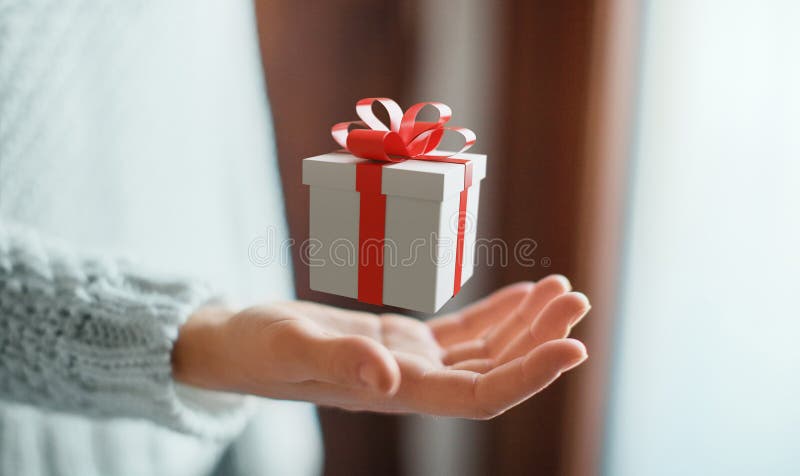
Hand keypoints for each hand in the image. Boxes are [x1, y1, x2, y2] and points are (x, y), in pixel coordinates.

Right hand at [172, 275, 588, 418]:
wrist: (239, 344)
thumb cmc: (257, 347)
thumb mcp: (291, 346)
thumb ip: (336, 362)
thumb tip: (389, 379)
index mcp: (396, 392)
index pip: (480, 395)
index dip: (530, 375)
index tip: (573, 346)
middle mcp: (413, 383)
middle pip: (495, 371)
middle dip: (540, 338)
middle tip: (575, 297)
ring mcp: (411, 364)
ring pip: (485, 351)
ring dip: (526, 323)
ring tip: (561, 289)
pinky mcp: (403, 342)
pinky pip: (462, 333)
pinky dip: (496, 313)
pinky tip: (523, 294)